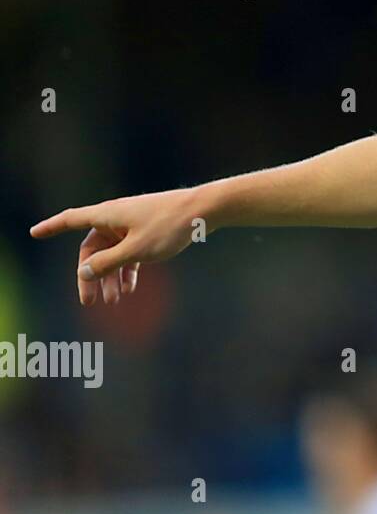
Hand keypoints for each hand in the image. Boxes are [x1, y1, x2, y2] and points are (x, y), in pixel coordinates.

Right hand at [30, 187, 207, 305]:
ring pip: (112, 253)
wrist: (205, 211)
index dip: (51, 227)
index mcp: (107, 215)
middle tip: (91, 303)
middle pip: (93, 249)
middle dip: (90, 276)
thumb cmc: (169, 226)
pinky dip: (128, 269)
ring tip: (116, 300)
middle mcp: (116, 217)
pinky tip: (131, 288)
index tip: (34, 233)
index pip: (71, 220)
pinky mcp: (148, 230)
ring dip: (111, 276)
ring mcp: (133, 224)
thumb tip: (83, 271)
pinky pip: (129, 252)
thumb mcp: (136, 250)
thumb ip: (108, 262)